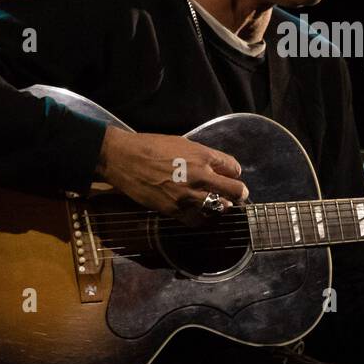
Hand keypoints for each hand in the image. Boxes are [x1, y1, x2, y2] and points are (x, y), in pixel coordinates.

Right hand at [95, 126, 248, 224]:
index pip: (234, 168)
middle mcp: (200, 175)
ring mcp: (188, 194)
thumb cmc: (152, 146)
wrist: (125, 159)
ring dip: (221, 206)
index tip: (231, 176)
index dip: (234, 173)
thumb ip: (202, 156)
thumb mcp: (182, 143)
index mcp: (203, 155)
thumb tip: (215, 167)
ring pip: (220, 207)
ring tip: (218, 205)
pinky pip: (198, 220)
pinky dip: (202, 218)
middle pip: (235, 190)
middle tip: (237, 196)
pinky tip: (199, 213)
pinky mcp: (175, 209)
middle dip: (238, 193)